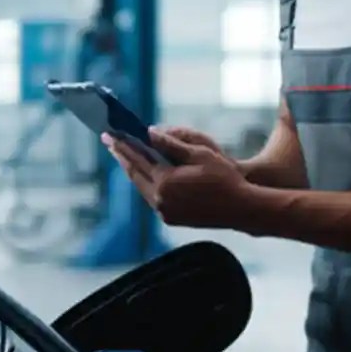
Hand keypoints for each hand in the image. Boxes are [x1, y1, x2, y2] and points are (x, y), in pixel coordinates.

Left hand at [103, 129, 253, 229]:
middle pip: (134, 175)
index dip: (122, 145)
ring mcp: (165, 212)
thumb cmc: (225, 177)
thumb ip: (172, 144)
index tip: (109, 134)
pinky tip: (146, 173)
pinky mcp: (171, 219)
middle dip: (122, 157)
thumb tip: (150, 132)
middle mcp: (160, 200)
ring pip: (142, 187)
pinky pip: (152, 197)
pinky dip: (146, 183)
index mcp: (165, 182)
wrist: (242, 209)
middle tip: (110, 142)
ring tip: (125, 156)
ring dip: (134, 171)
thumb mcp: (199, 153)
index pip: (137, 159)